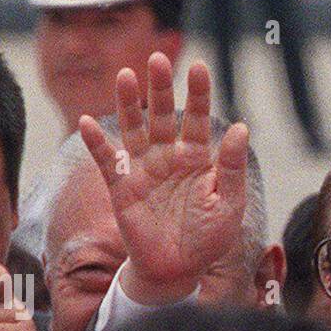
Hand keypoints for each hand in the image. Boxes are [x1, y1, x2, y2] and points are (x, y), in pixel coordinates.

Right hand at [79, 52, 250, 305]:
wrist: (179, 271)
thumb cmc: (207, 238)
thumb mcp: (227, 205)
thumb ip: (232, 169)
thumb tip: (241, 128)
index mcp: (196, 158)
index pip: (197, 119)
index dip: (198, 94)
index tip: (199, 67)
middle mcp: (168, 157)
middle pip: (162, 115)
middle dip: (160, 88)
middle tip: (158, 59)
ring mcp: (143, 170)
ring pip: (133, 129)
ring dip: (128, 103)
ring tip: (125, 75)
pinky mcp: (122, 189)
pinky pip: (107, 162)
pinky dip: (97, 144)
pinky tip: (88, 122)